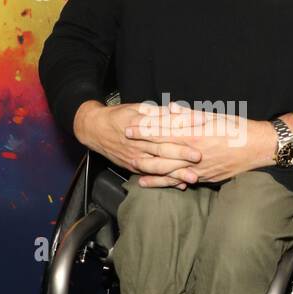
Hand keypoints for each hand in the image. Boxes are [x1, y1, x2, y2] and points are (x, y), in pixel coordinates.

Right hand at [72, 99, 202, 188]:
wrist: (94, 129)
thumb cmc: (118, 116)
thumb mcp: (136, 108)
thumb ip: (156, 112)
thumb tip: (176, 110)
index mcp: (140, 125)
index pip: (165, 126)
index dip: (181, 127)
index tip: (198, 127)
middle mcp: (138, 143)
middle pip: (162, 149)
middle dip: (181, 154)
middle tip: (199, 157)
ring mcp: (135, 158)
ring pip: (158, 166)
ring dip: (176, 173)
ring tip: (192, 178)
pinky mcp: (133, 167)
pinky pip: (151, 176)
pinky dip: (165, 182)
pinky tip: (179, 185)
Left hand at [123, 102, 276, 185]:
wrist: (258, 147)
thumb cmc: (237, 128)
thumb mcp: (213, 116)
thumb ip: (189, 115)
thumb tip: (169, 109)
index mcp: (194, 135)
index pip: (163, 133)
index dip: (145, 131)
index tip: (130, 128)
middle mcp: (194, 154)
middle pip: (161, 152)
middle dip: (142, 149)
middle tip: (124, 146)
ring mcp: (198, 168)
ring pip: (169, 171)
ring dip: (150, 171)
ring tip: (134, 170)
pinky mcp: (204, 178)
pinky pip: (181, 181)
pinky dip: (166, 183)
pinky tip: (153, 184)